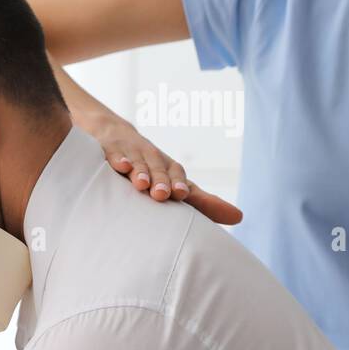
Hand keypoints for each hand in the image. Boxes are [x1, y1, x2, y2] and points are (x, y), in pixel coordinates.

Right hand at [87, 115, 242, 225]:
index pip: (178, 175)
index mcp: (168, 169)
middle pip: (159, 169)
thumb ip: (203, 202)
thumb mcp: (173, 182)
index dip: (179, 183)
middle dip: (161, 180)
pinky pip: (113, 153)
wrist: (113, 133)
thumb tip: (239, 217)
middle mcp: (152, 159)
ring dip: (140, 171)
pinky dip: (117, 159)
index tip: (182, 195)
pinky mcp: (109, 149)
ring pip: (137, 162)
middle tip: (162, 194)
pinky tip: (118, 166)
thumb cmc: (150, 166)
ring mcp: (130, 153)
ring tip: (141, 183)